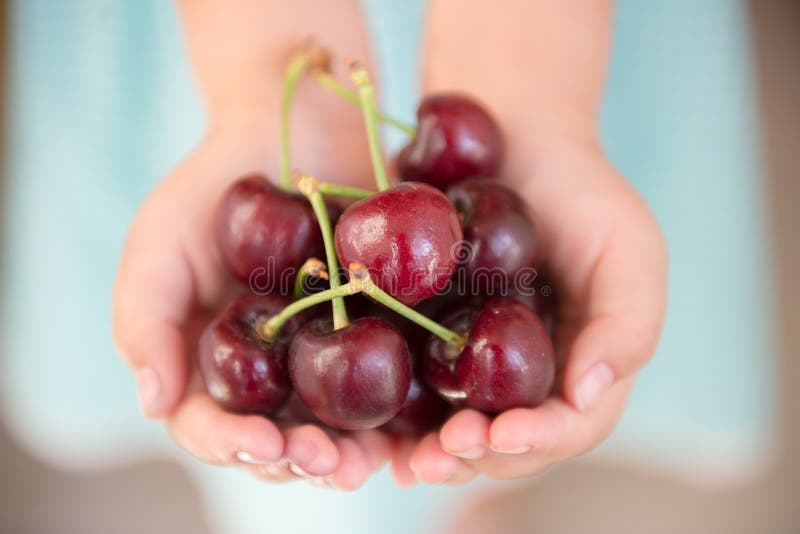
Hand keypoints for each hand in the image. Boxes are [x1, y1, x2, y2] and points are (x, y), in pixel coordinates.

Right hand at [112, 123, 387, 489]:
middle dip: (303, 462)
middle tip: (330, 464)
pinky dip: (401, 412)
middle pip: (283, 439)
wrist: (293, 125)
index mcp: (213, 364)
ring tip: (370, 461)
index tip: (264, 444)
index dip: (232, 445)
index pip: (212, 426)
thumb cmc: (213, 185)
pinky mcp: (380, 328)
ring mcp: (327, 354)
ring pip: (339, 425)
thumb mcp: (161, 242)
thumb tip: (153, 404)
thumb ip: (145, 319)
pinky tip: (415, 425)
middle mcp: (272, 372)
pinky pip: (392, 379)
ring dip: (354, 453)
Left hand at [396, 139, 667, 483]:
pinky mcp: (424, 337)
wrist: (513, 138)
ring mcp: (472, 362)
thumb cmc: (582, 193)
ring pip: (453, 426)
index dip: (539, 440)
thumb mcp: (628, 249)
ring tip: (405, 459)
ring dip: (430, 452)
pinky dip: (393, 415)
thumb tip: (586, 395)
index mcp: (579, 367)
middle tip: (441, 454)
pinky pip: (409, 384)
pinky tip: (370, 429)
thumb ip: (627, 324)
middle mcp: (525, 378)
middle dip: (476, 456)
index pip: (569, 425)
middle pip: (505, 441)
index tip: (502, 434)